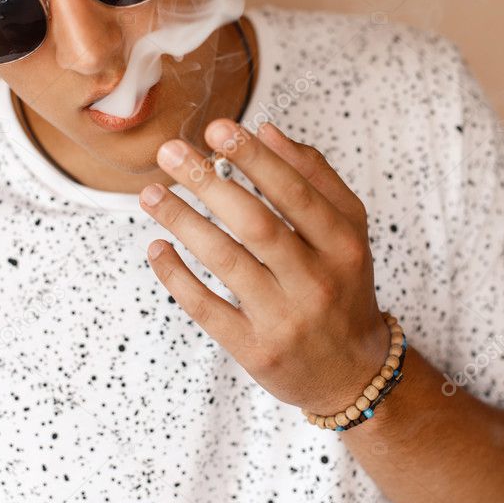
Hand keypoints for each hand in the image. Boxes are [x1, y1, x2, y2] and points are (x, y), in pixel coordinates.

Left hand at [138, 118, 392, 415]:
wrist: (352, 373)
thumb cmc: (342, 286)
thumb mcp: (348, 230)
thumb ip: (315, 176)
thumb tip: (267, 130)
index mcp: (343, 245)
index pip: (295, 193)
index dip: (255, 158)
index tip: (217, 129)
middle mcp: (317, 281)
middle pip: (256, 224)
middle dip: (208, 183)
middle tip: (170, 152)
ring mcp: (284, 319)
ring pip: (226, 261)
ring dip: (183, 222)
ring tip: (152, 194)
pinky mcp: (255, 350)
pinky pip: (206, 308)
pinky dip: (176, 276)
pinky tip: (157, 248)